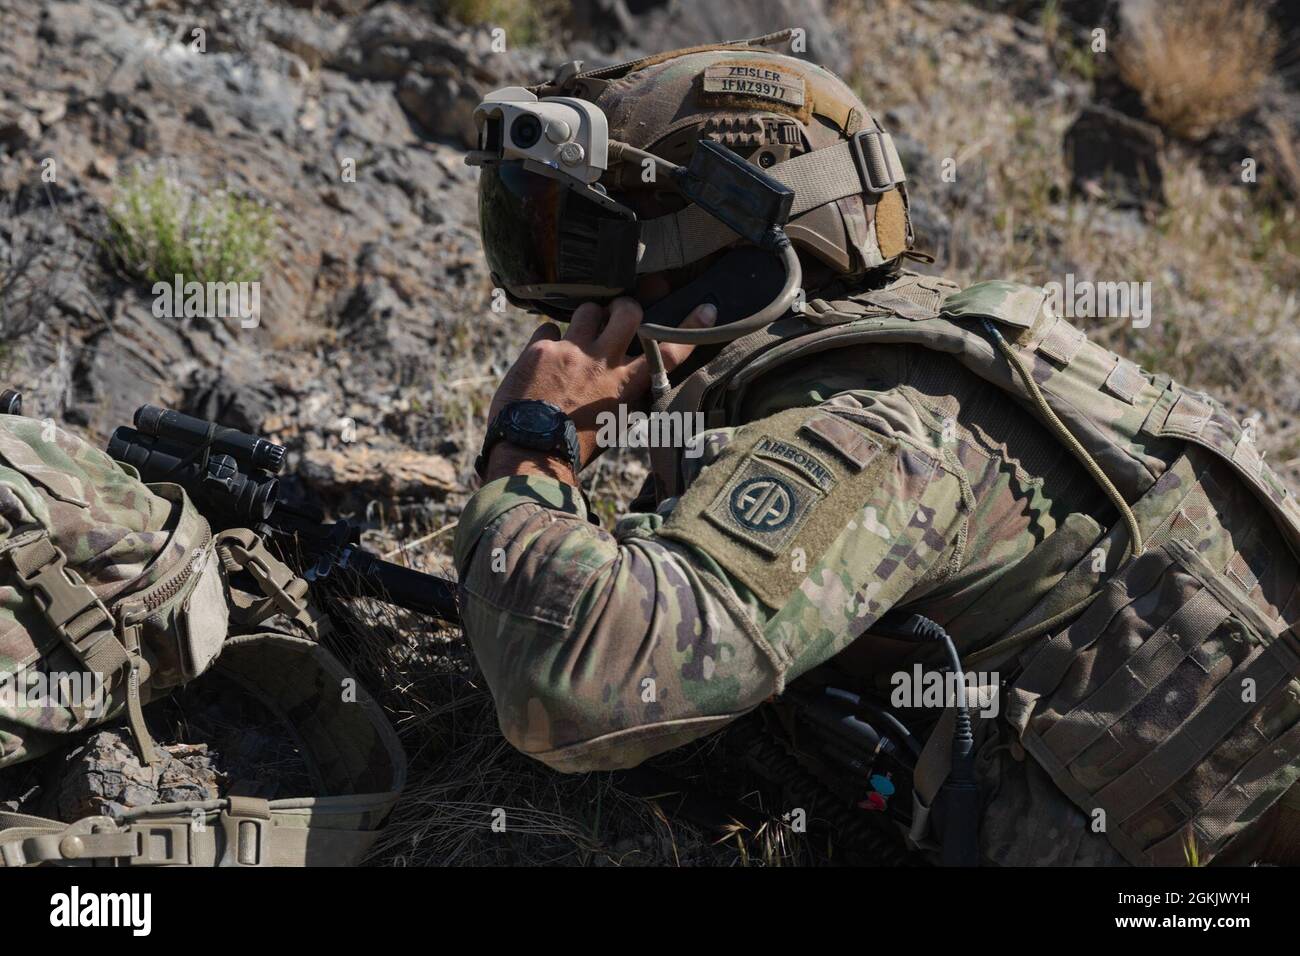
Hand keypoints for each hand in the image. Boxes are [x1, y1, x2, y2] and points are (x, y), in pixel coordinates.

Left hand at [484, 296, 715, 482]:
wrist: (531, 453)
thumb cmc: (575, 446)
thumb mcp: (614, 425)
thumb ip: (628, 397)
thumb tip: (637, 382)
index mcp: (625, 385)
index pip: (668, 352)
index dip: (690, 328)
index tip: (707, 308)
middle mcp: (602, 362)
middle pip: (628, 312)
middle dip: (626, 308)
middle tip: (618, 315)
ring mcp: (571, 351)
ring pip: (588, 310)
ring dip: (587, 319)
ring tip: (578, 337)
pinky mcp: (540, 349)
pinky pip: (547, 326)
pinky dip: (548, 339)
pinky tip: (544, 358)